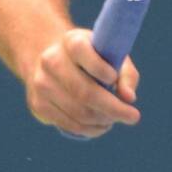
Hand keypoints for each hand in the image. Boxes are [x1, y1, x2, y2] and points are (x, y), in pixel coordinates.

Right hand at [26, 29, 141, 137]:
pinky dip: (90, 129)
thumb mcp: (112, 55)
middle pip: (83, 91)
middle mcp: (51, 61)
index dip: (100, 68)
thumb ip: (126, 74)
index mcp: (71, 41)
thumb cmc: (93, 59)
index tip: (114, 79)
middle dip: (112, 108)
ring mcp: (42, 84)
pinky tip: (101, 125)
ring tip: (115, 119)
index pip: (81, 51)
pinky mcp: (38, 104)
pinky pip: (68, 124)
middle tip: (132, 116)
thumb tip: (128, 98)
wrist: (52, 60)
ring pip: (78, 112)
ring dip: (103, 121)